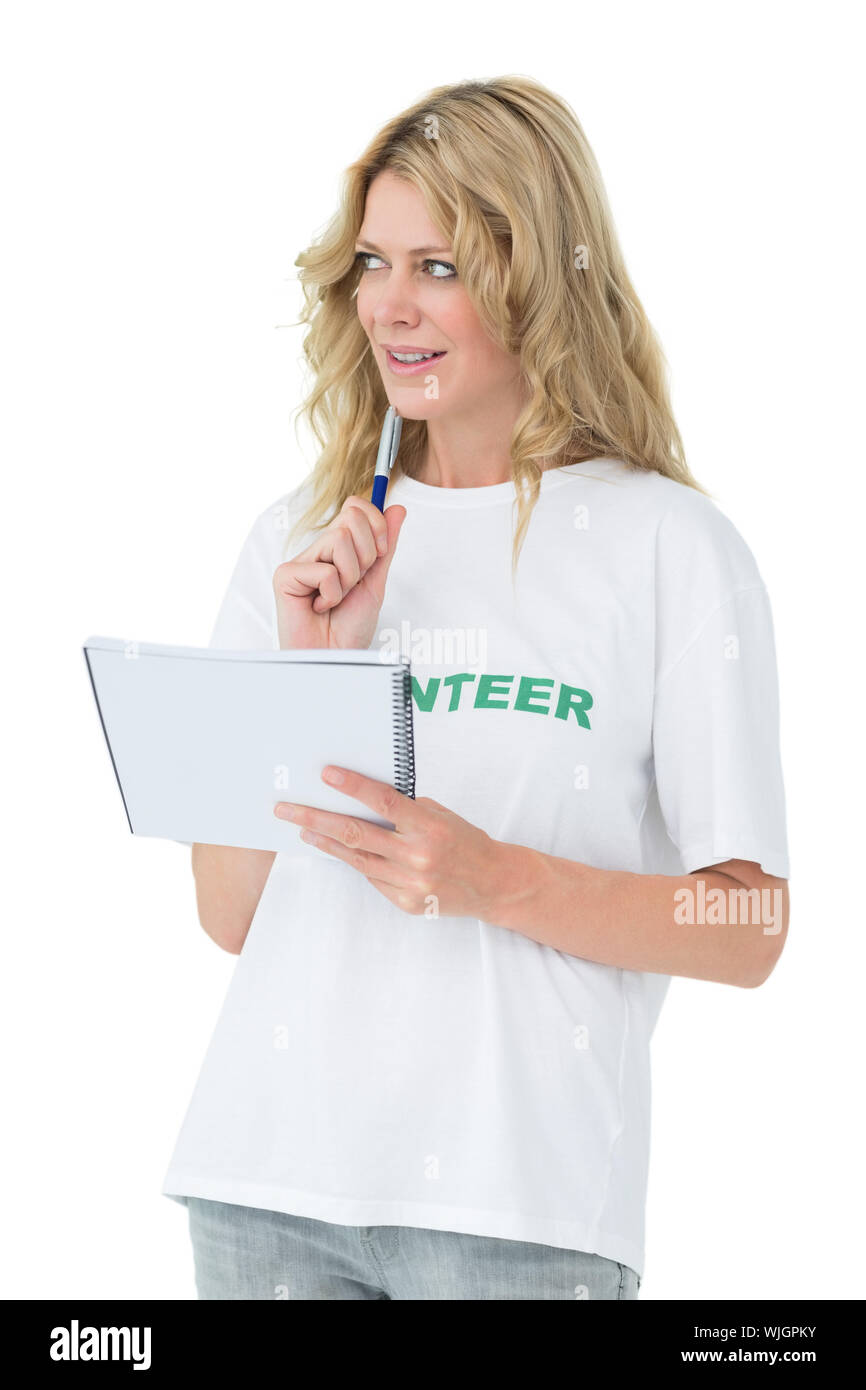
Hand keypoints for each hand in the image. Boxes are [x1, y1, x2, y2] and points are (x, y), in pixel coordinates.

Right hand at [273, 496, 405, 649]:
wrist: (336, 657)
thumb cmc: (351, 626)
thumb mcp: (376, 581)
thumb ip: (386, 546)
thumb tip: (398, 509)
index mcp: (337, 547)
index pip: (356, 508)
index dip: (376, 525)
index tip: (380, 554)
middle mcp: (317, 549)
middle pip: (351, 518)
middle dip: (366, 554)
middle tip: (354, 583)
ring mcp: (299, 561)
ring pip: (339, 539)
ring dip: (350, 577)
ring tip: (337, 598)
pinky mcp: (285, 576)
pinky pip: (324, 571)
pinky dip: (332, 594)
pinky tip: (320, 607)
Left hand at [273, 765, 507, 918]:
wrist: (493, 883)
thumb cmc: (464, 840)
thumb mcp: (441, 814)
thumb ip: (405, 809)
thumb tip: (362, 797)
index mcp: (429, 826)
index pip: (383, 801)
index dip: (353, 786)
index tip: (326, 774)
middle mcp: (418, 856)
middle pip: (356, 833)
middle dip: (316, 819)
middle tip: (287, 809)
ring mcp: (410, 883)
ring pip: (356, 859)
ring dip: (326, 843)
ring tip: (303, 830)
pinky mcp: (406, 903)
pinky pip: (372, 878)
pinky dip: (356, 862)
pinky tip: (341, 850)